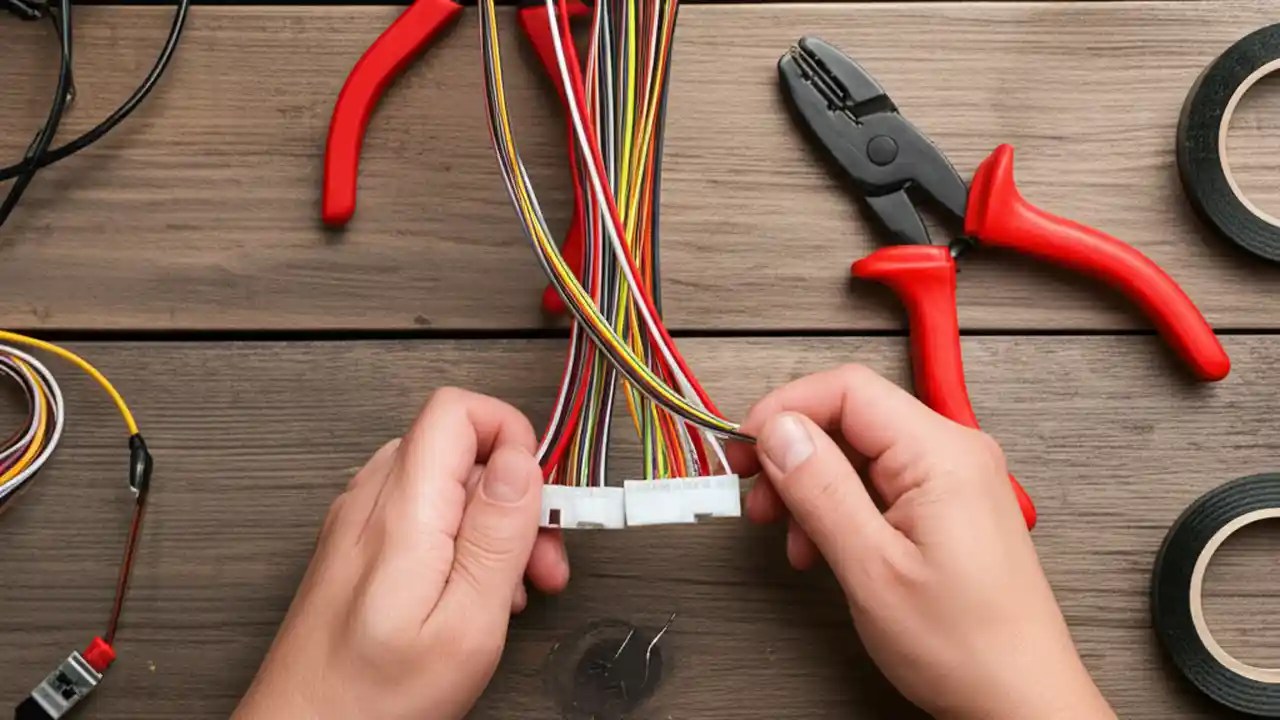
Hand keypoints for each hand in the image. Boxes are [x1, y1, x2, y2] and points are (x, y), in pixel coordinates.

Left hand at [233, 388, 569, 719]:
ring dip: (492, 524)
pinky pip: (422, 514)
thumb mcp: (465, 625)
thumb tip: (522, 460)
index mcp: (401, 512)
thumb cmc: (372, 700)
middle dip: (514, 494)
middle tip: (540, 558)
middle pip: (460, 447)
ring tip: (512, 587)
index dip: (512, 435)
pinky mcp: (357, 547)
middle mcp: (371, 502)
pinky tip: (472, 594)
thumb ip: (497, 534)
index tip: (542, 495)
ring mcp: (359, 523)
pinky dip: (459, 541)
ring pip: (445, 482)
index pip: (457, 408)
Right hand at [728, 365, 1113, 719]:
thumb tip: (778, 430)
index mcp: (942, 454)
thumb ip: (821, 490)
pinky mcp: (947, 507)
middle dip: (793, 453)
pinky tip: (819, 547)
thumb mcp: (872, 568)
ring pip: (858, 453)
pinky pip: (878, 484)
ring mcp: (953, 480)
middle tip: (755, 494)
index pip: (848, 389)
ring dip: (810, 486)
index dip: (785, 409)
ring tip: (787, 535)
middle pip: (851, 417)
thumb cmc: (967, 646)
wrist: (1020, 701)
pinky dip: (837, 507)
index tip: (744, 448)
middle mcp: (954, 454)